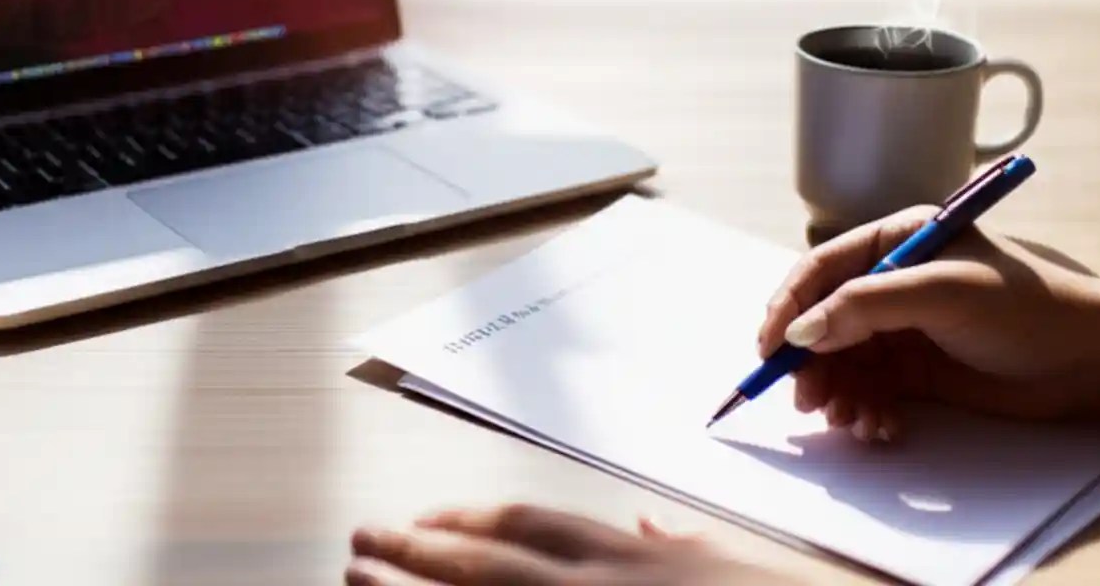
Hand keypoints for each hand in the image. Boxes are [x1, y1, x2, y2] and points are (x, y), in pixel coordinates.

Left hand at [346, 504, 800, 585]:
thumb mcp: (743, 562)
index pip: (528, 526)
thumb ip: (685, 545)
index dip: (466, 520)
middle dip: (412, 553)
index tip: (423, 520)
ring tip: (356, 581)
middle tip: (359, 542)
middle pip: (484, 565)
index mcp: (631, 557)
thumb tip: (647, 525)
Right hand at [757, 206, 1099, 441]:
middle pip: (822, 321)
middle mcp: (891, 281)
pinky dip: (865, 410)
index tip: (767, 349)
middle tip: (809, 400)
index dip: (787, 308)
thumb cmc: (1022, 307)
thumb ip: (863, 307)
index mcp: (895, 240)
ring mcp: (901, 327)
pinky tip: (881, 427)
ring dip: (838, 392)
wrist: (1088, 359)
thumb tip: (796, 335)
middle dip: (810, 362)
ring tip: (851, 419)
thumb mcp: (939, 293)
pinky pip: (868, 389)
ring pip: (841, 361)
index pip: (821, 270)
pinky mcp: (914, 369)